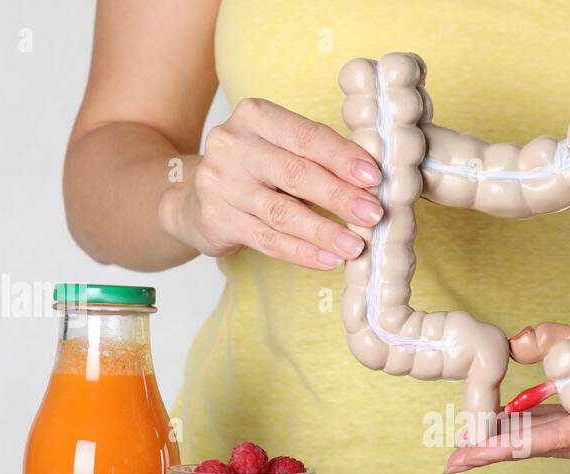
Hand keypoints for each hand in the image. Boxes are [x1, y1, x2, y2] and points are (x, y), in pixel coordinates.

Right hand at [159, 98, 384, 269]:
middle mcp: (233, 144)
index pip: (306, 136)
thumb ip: (318, 157)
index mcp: (255, 116)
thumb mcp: (280, 149)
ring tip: (355, 246)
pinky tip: (328, 260)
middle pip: (295, 173)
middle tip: (373, 214)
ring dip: (324, 231)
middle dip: (339, 196)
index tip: (374, 177)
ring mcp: (220, 182)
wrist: (195, 197)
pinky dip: (302, 252)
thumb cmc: (256, 170)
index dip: (342, 157)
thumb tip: (372, 182)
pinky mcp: (216, 218)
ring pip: (282, 212)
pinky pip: (267, 240)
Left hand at [445, 285, 569, 471]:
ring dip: (510, 440)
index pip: (561, 439)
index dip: (513, 445)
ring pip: (551, 437)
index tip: (474, 452)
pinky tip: (500, 424)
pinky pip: (562, 421)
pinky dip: (530, 422)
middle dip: (501, 450)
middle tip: (455, 460)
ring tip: (467, 448)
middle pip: (550, 445)